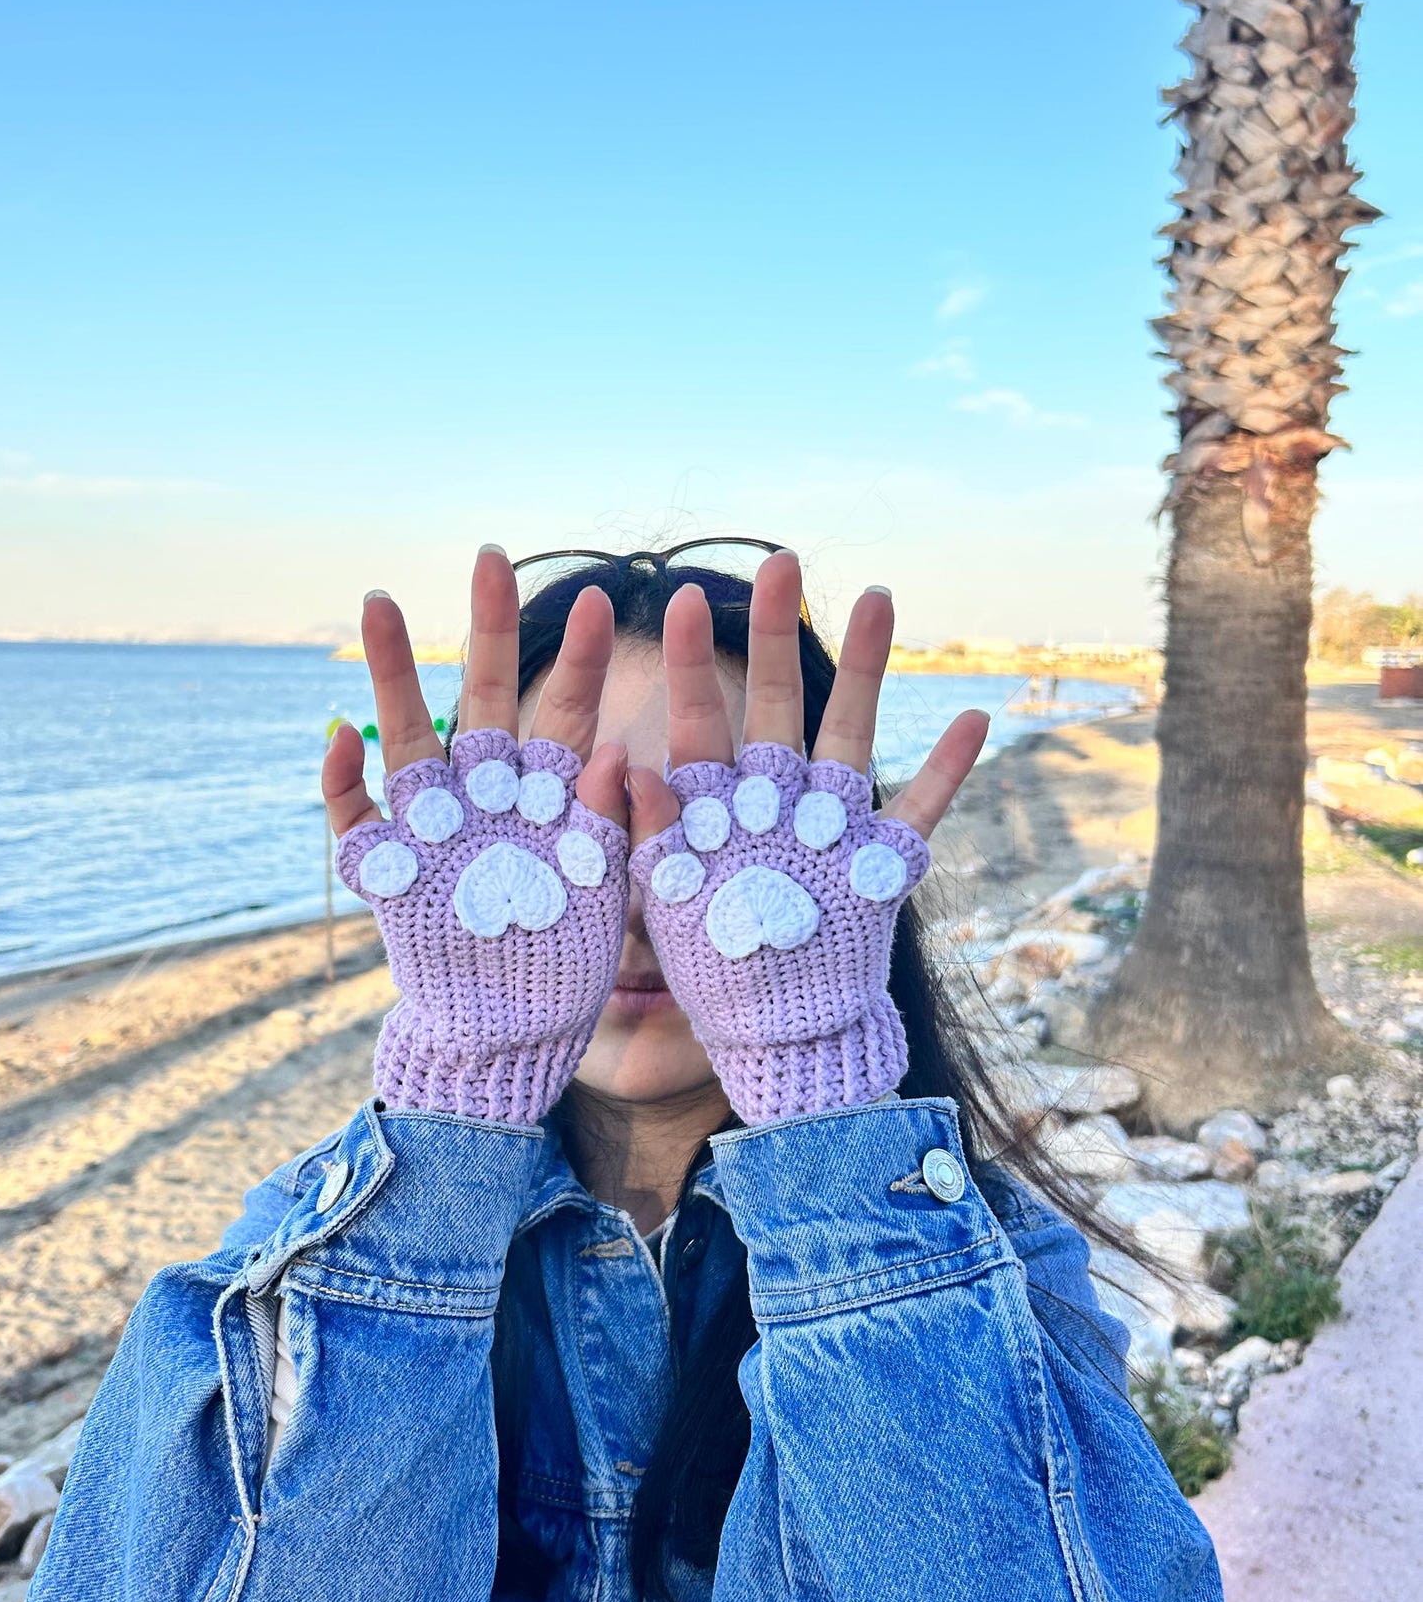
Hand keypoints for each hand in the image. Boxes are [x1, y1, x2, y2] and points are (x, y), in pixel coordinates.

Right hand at [321, 547, 630, 1124]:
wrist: (504, 1040)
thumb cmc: (567, 970)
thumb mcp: (606, 897)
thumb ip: (611, 826)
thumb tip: (613, 752)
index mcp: (548, 799)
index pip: (567, 712)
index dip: (577, 659)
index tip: (599, 597)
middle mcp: (488, 797)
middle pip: (488, 697)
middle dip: (488, 628)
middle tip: (491, 555)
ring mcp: (432, 827)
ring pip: (408, 733)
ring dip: (391, 672)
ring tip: (378, 602)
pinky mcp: (384, 869)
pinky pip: (352, 818)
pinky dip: (341, 780)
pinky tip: (338, 736)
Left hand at [626, 553, 987, 1122]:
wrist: (781, 1041)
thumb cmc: (712, 976)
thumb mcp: (664, 903)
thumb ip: (647, 833)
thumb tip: (624, 760)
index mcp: (717, 809)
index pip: (701, 720)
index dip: (694, 663)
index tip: (681, 598)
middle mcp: (778, 804)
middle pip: (778, 703)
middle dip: (779, 633)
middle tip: (781, 560)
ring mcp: (833, 830)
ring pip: (851, 734)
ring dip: (868, 670)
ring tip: (881, 595)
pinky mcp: (881, 868)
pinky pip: (922, 812)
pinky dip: (948, 772)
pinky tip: (977, 719)